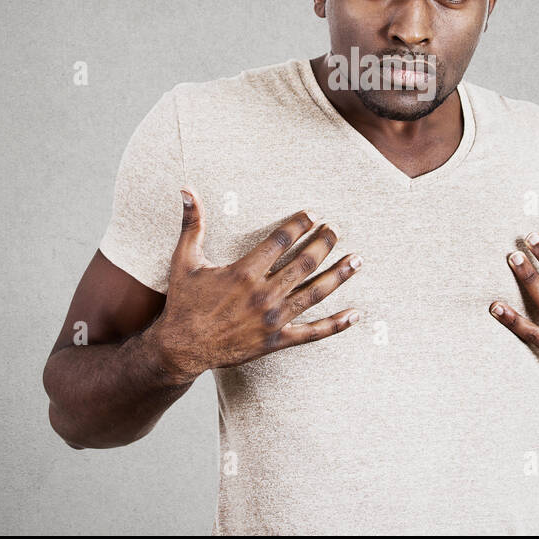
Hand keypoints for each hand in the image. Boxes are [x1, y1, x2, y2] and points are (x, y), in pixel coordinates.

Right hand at [146, 188, 362, 381]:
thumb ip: (192, 224)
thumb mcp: (185, 260)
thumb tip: (186, 189)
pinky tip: (355, 314)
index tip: (314, 214)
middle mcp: (263, 295)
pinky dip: (336, 324)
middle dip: (324, 243)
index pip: (281, 241)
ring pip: (314, 293)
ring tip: (357, 260)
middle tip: (336, 230)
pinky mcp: (277, 340)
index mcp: (244, 273)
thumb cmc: (184, 303)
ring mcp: (273, 319)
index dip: (300, 224)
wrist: (181, 349)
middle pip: (304, 263)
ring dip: (339, 275)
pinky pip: (312, 333)